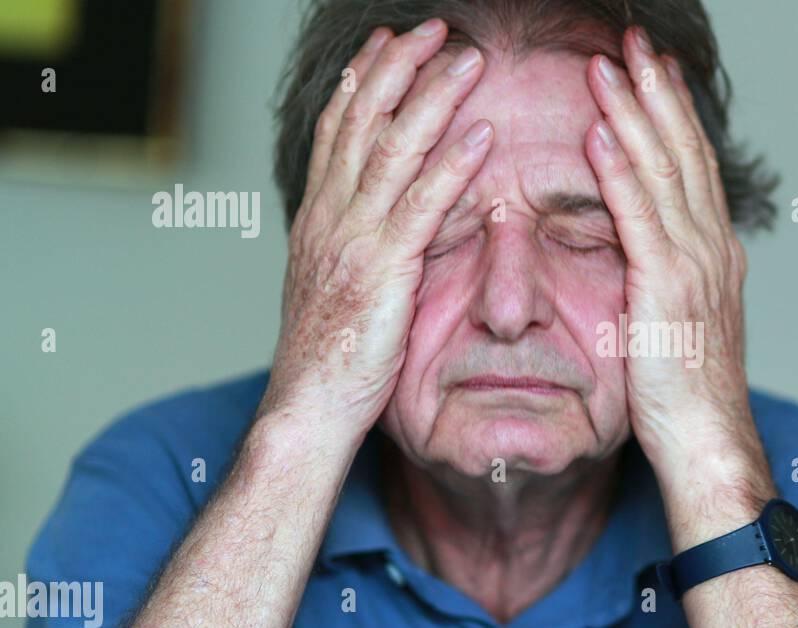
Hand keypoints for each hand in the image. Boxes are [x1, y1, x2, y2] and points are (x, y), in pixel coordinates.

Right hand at [262, 20, 492, 444]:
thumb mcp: (337, 290)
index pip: (339, 132)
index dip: (363, 83)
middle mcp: (331, 218)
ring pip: (392, 150)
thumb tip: (388, 228)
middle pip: (363, 122)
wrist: (306, 410)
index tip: (387, 45)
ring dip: (433, 99)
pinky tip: (481, 137)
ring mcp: (353, 241)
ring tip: (468, 60)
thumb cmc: (327, 362)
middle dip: (398, 68)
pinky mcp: (382, 272)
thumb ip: (360, 249)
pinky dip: (451, 167)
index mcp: (319, 219)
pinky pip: (421, 207)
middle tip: (432, 28)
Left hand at [583, 28, 770, 519]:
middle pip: (684, 154)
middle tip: (635, 44)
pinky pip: (640, 220)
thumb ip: (670, 284)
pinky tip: (600, 134)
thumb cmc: (689, 402)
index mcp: (714, 257)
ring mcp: (695, 268)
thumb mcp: (682, 329)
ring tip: (610, 66)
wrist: (710, 446)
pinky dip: (621, 174)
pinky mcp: (668, 292)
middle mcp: (711, 251)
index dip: (673, 116)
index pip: (693, 170)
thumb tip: (651, 260)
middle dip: (658, 93)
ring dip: (636, 115)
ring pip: (664, 173)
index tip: (654, 73)